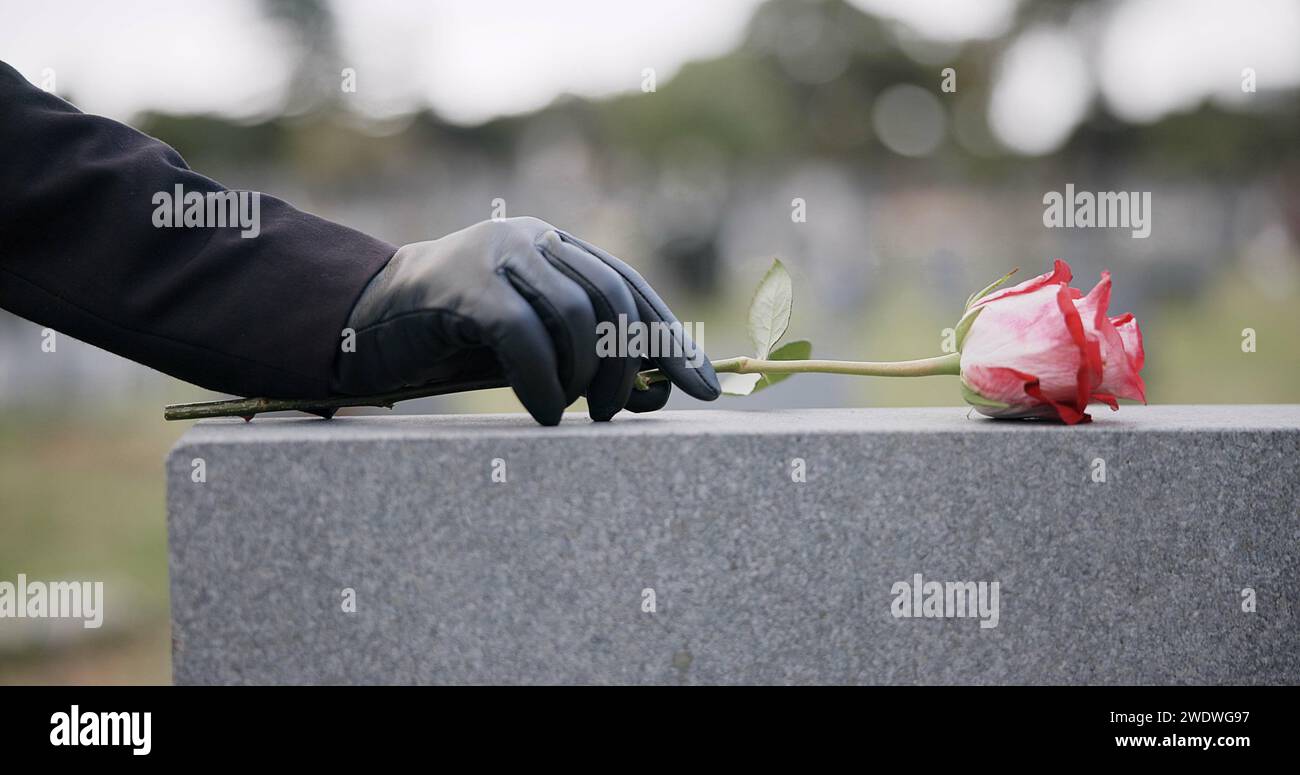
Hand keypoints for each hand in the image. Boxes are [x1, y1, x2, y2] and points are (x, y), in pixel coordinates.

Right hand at [332, 217, 719, 424]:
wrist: (363, 321)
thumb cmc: (455, 339)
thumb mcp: (530, 343)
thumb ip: (583, 355)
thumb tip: (651, 392)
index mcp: (556, 247)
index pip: (632, 289)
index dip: (673, 341)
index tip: (707, 389)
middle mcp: (533, 239)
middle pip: (614, 298)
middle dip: (631, 366)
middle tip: (619, 414)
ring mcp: (497, 254)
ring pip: (577, 315)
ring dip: (586, 377)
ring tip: (575, 414)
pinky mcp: (464, 283)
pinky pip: (525, 335)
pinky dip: (544, 383)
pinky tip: (546, 415)